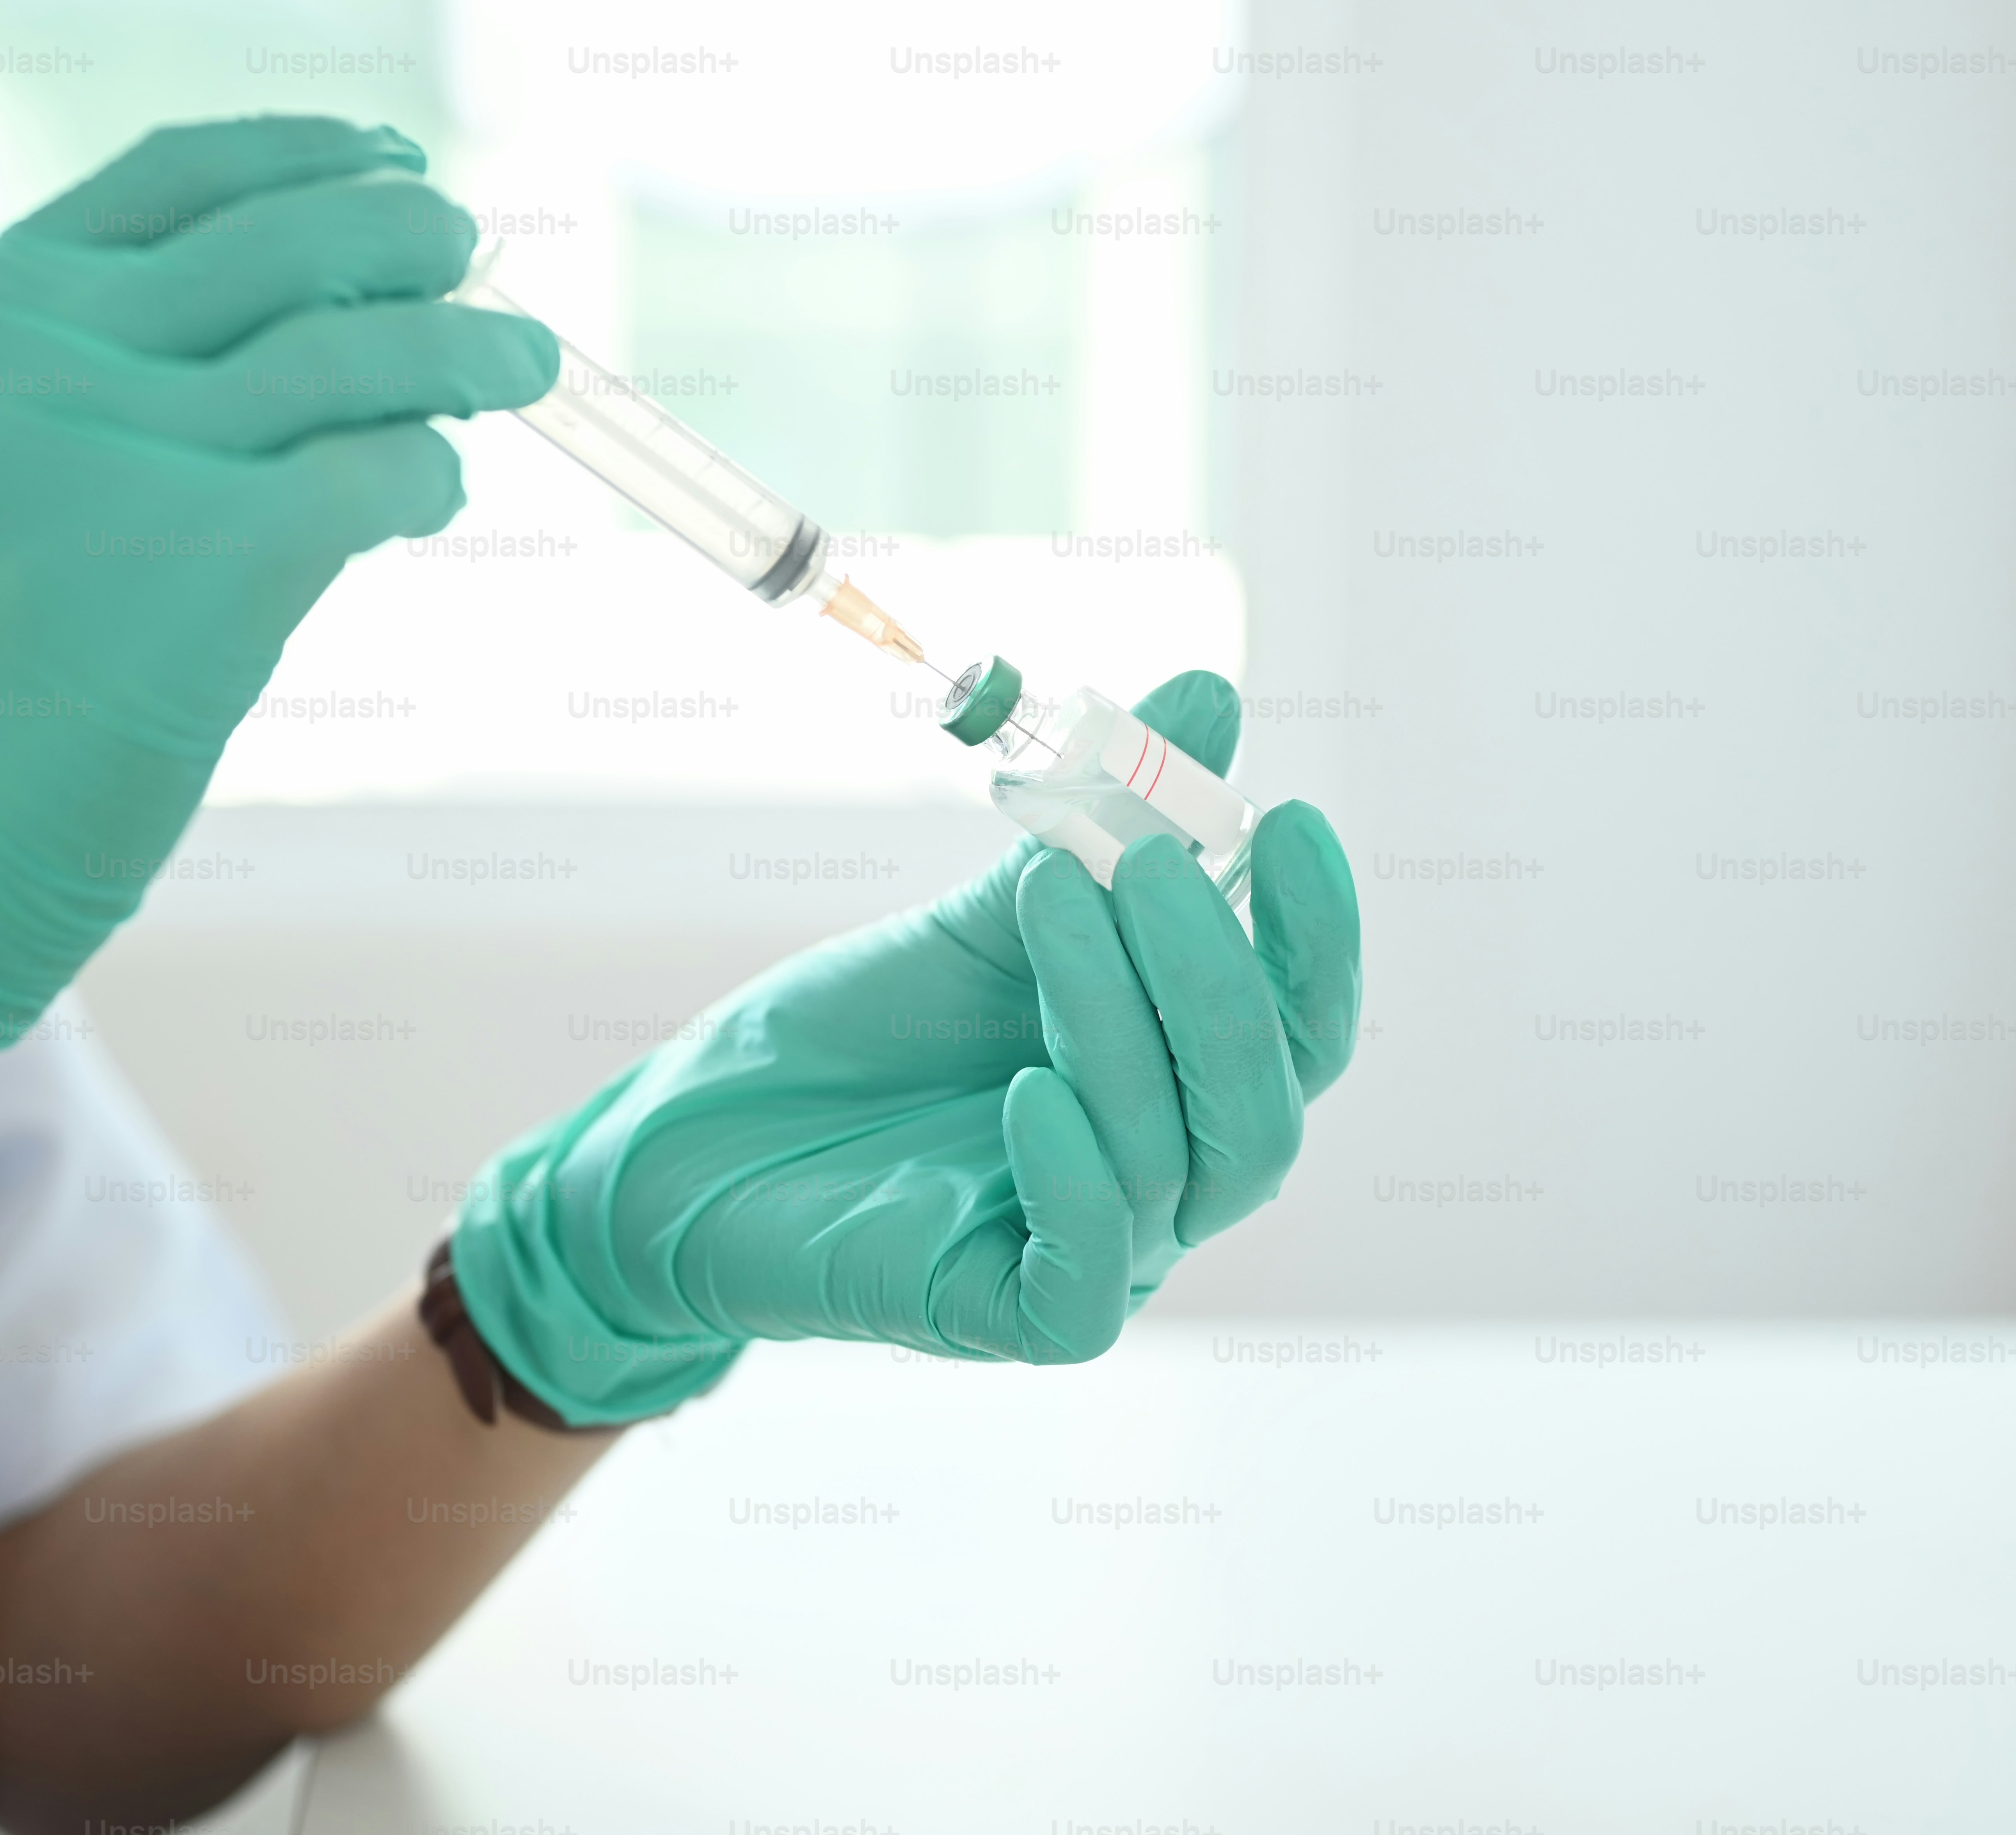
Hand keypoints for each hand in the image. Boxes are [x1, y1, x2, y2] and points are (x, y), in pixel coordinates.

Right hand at [0, 118, 555, 1287]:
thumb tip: (317, 321)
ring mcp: (116, 457)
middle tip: (480, 257)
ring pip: (355, 354)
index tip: (390, 162)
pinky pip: (374, 474)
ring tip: (525, 364)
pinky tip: (430, 498)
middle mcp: (29, 363)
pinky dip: (427, 476)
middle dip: (409, 239)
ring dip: (466, 354)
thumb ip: (90, 381)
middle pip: (284, 245)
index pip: (172, 179)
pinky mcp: (208, 562)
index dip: (305, 157)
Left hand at [450, 672, 1360, 1422]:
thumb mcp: (988, 916)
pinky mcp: (1016, 1319)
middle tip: (1149, 857)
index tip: (1288, 816)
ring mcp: (1105, 1259)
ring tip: (1048, 893)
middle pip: (1260, 1099)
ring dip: (1116, 1016)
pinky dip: (1073, 1175)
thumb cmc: (860, 1033)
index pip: (1298, 1022)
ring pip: (1173, 1159)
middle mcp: (1169, 1180)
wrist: (701, 1137)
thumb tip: (1209, 696)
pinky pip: (1088, 1276)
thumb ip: (1105, 827)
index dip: (1314, 930)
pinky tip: (1026, 1085)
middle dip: (1215, 969)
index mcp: (1184, 1085)